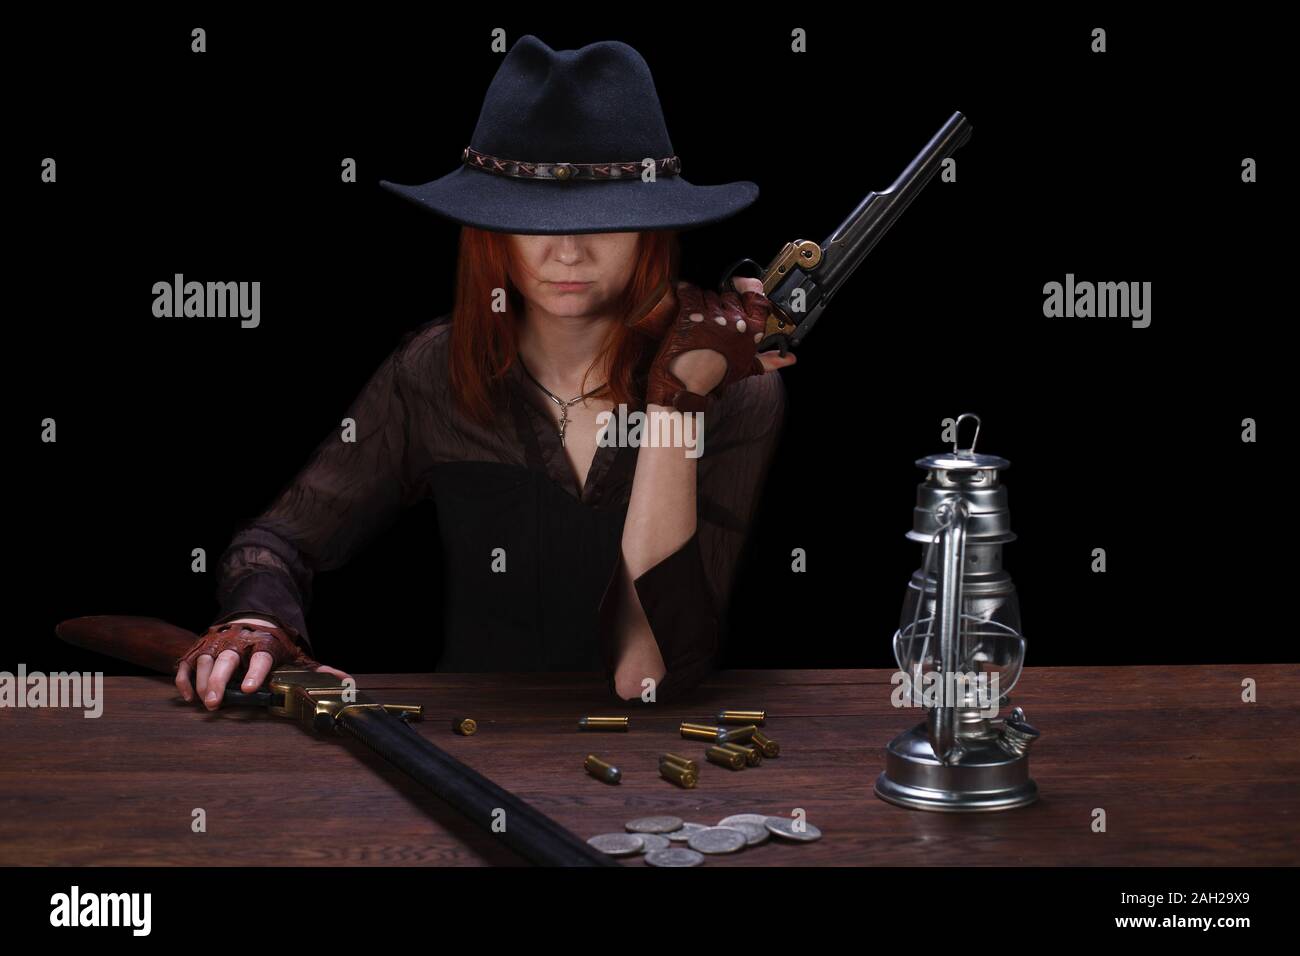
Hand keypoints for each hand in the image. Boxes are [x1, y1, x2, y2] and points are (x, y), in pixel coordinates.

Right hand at [174, 618, 351, 710]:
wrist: (253, 618)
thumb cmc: (274, 645)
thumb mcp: (295, 655)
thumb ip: (316, 670)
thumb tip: (344, 680)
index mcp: (265, 643)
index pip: (261, 658)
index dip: (255, 673)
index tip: (248, 689)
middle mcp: (238, 641)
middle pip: (227, 659)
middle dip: (219, 680)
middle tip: (216, 702)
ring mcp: (217, 643)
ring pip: (204, 660)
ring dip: (202, 681)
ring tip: (205, 701)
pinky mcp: (200, 648)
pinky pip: (187, 662)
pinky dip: (185, 679)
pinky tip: (189, 696)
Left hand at [646, 278, 795, 411]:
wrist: (688, 385)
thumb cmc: (717, 377)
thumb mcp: (748, 367)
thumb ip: (771, 360)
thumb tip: (789, 359)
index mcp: (753, 330)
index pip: (757, 295)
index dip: (749, 287)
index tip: (743, 286)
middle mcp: (735, 320)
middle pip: (730, 294)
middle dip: (722, 302)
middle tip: (714, 318)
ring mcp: (713, 315)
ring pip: (710, 293)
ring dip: (704, 301)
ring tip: (699, 318)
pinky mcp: (691, 313)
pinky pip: (689, 291)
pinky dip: (685, 290)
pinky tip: (684, 295)